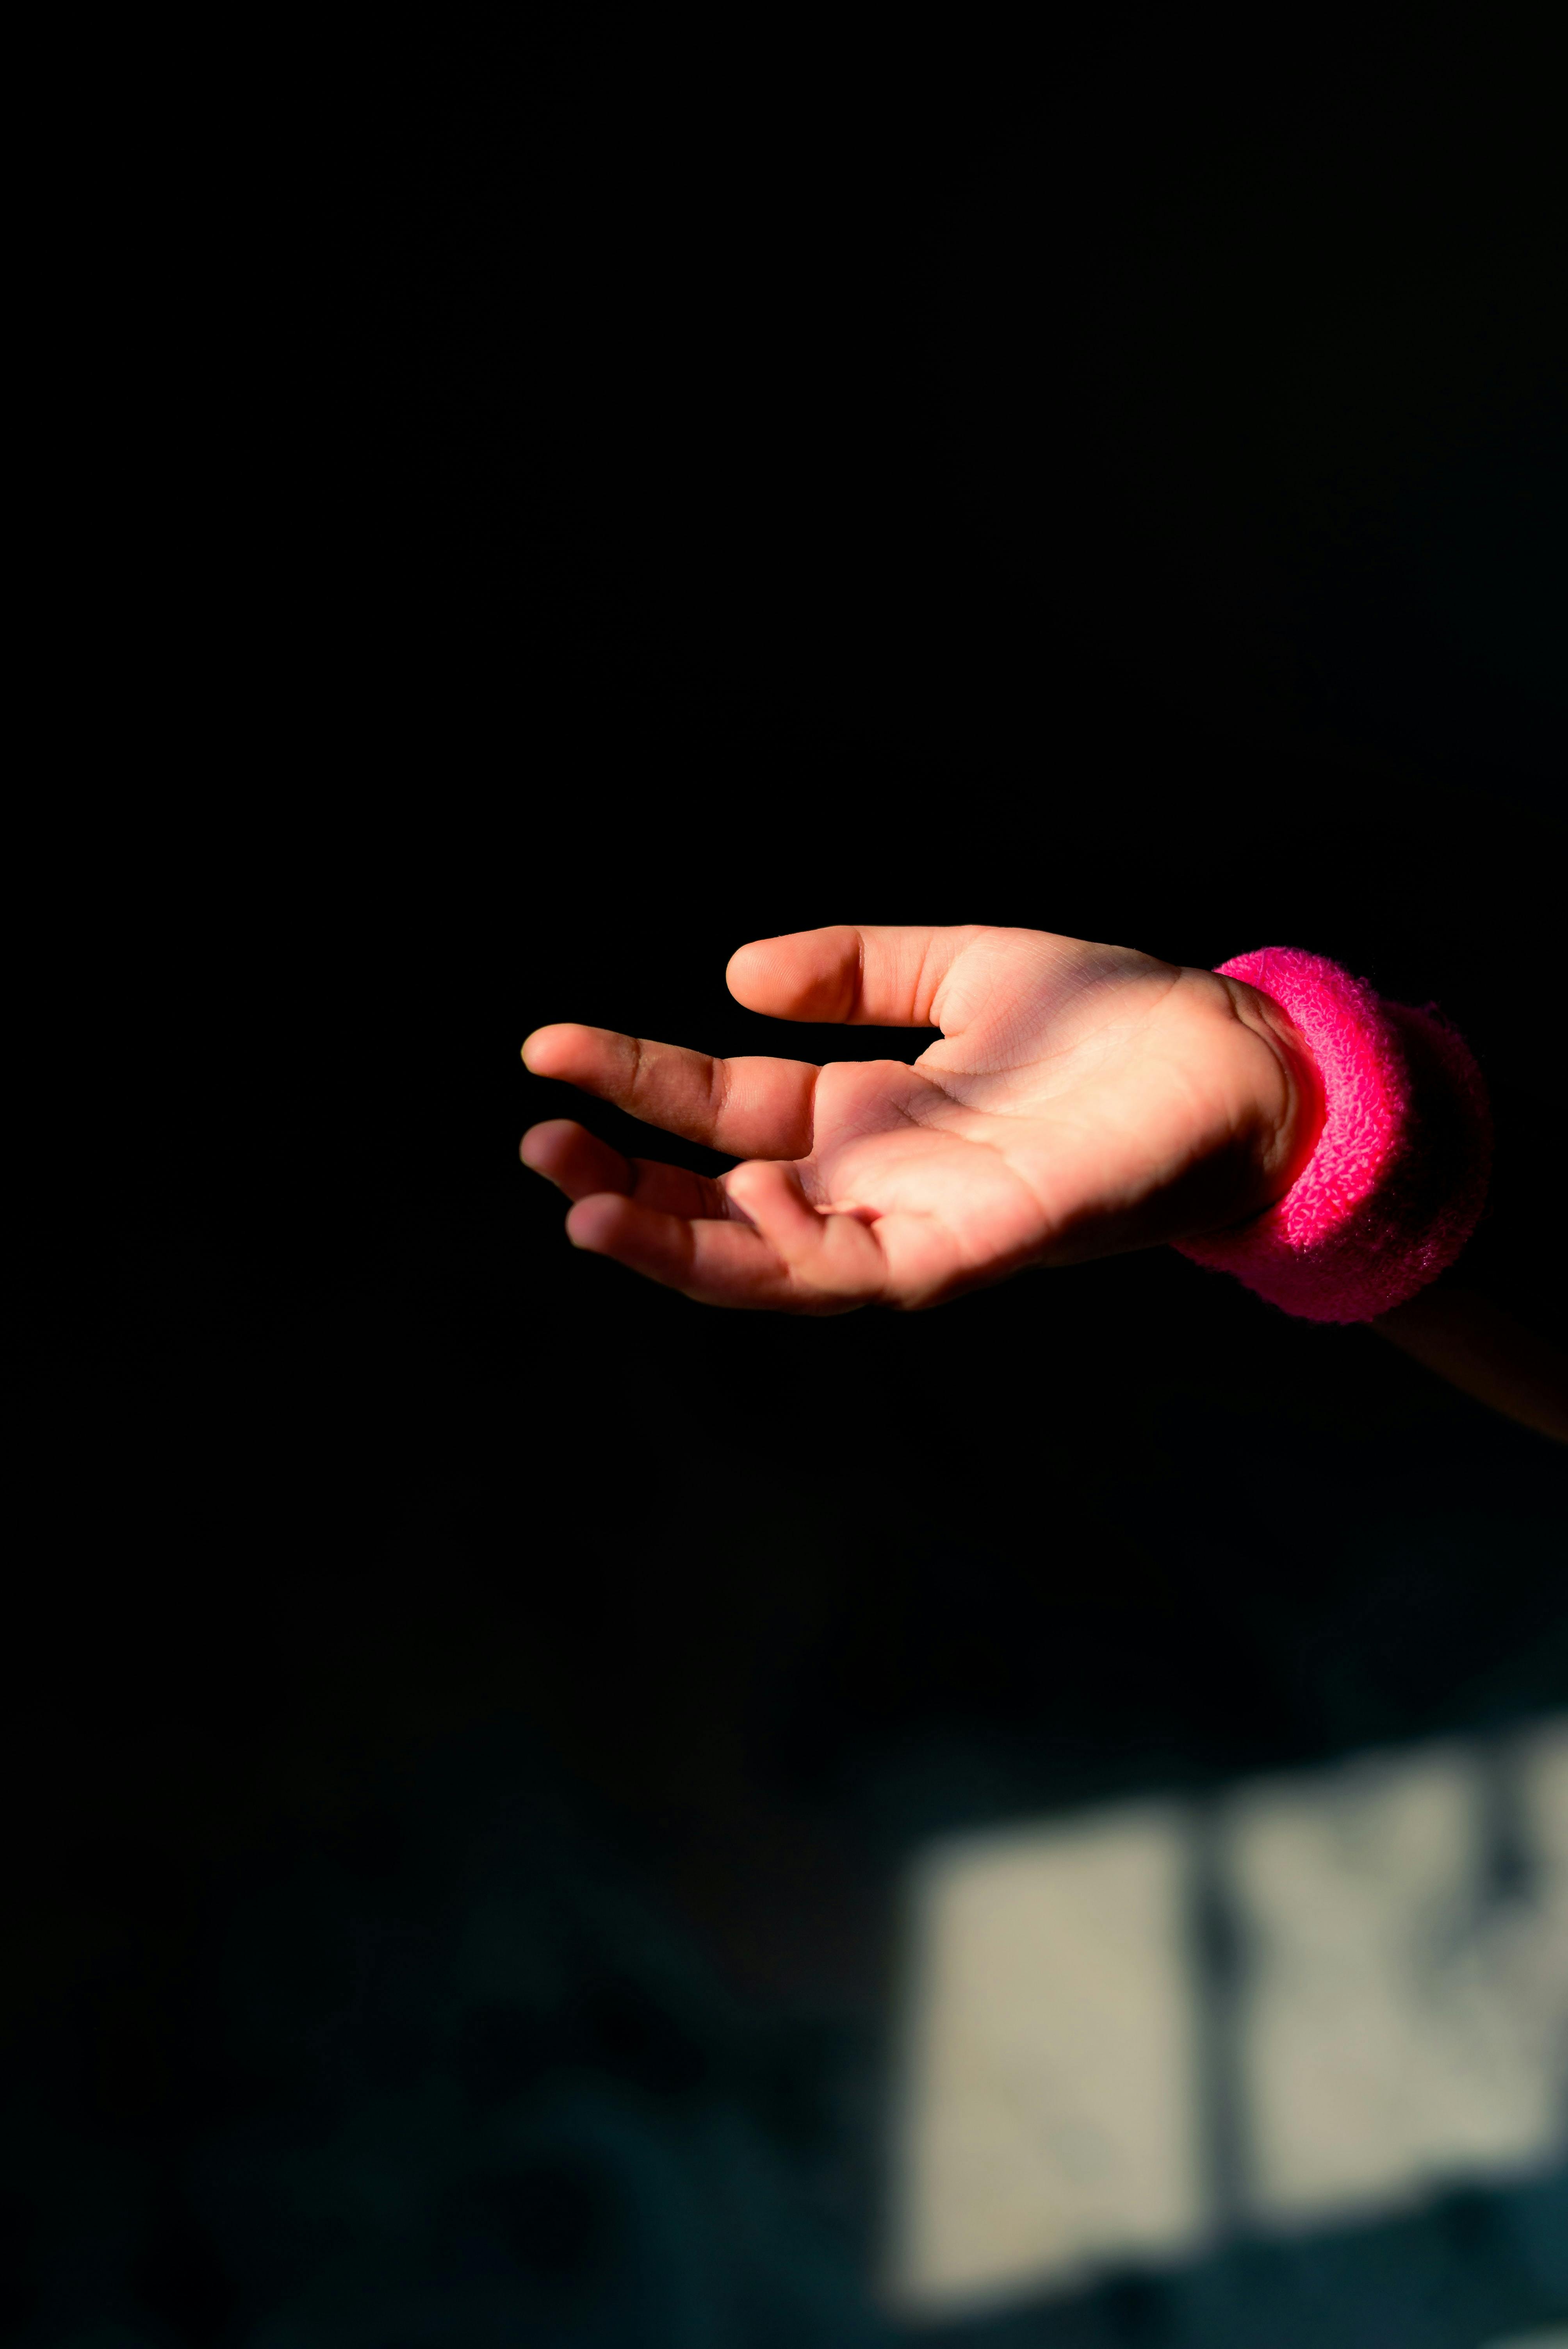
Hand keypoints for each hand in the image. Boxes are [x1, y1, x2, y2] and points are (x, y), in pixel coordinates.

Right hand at [520, 924, 1321, 1312]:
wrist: (1243, 1065)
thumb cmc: (1116, 1022)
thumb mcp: (963, 970)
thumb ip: (857, 969)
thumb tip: (735, 975)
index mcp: (866, 1114)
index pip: (722, 1109)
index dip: (635, 1082)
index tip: (548, 1047)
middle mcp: (875, 1180)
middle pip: (718, 1196)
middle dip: (622, 1175)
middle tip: (536, 1139)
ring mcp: (912, 1223)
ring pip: (760, 1256)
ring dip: (664, 1237)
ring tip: (573, 1201)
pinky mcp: (962, 1250)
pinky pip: (841, 1270)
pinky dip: (757, 1260)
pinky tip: (695, 1227)